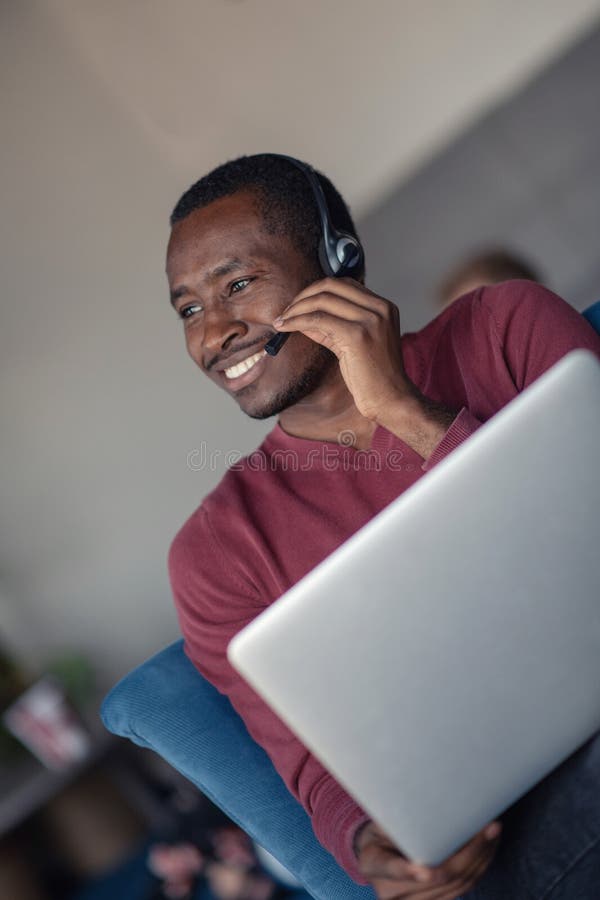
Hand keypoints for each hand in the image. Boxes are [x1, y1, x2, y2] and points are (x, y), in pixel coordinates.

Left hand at [272, 278, 413, 422]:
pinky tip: (286, 328)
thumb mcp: (353, 343)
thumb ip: (331, 326)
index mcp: (383, 306)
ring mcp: (370, 320)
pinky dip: (297, 321)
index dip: (315, 291)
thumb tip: (300, 315)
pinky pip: (318, 320)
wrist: (391, 399)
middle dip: (303, 296)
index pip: (343, 284)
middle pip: (331, 286)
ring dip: (296, 309)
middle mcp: (380, 308)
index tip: (298, 304)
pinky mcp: (357, 335)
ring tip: (281, 321)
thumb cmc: (373, 377)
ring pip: (322, 301)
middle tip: (285, 312)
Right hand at [354, 820, 500, 899]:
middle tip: (486, 827)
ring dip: (479, 859)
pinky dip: (478, 868)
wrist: (376, 852)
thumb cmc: (381, 827)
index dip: (407, 871)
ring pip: (455, 887)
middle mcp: (390, 892)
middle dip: (467, 854)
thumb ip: (398, 816)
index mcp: (372, 864)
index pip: (390, 868)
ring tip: (492, 832)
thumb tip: (428, 803)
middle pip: (435, 880)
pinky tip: (487, 848)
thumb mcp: (381, 818)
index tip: (425, 870)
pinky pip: (461, 890)